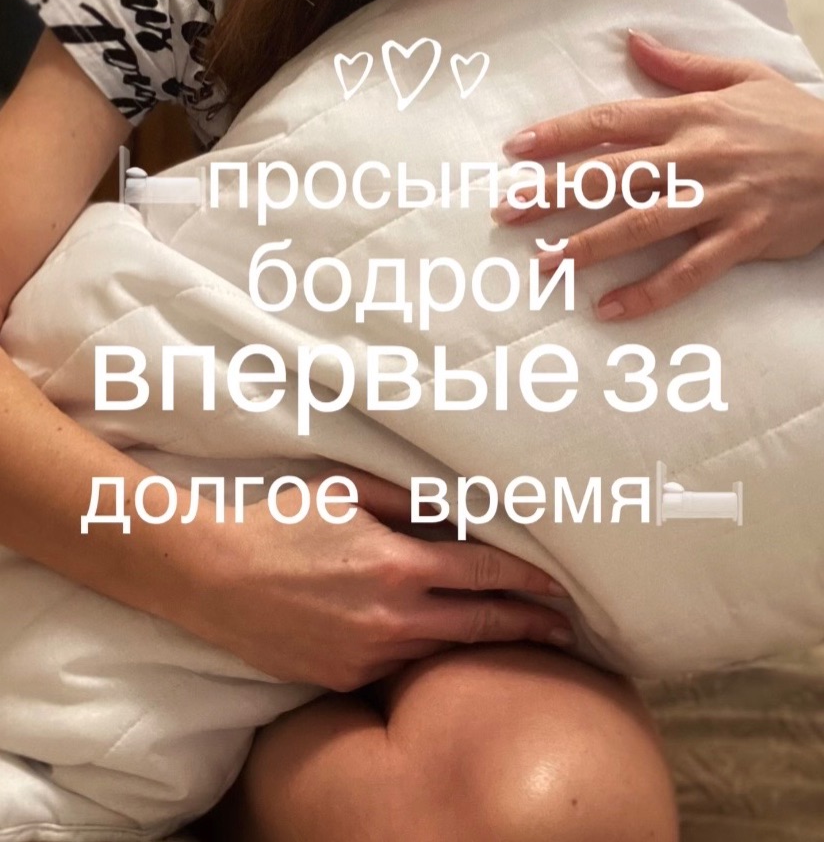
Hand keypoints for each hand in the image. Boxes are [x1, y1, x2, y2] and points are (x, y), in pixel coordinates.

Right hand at [181, 465, 571, 690]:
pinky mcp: (344, 679)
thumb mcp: (348, 491)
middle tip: (564, 628)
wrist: (215, 578)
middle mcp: (390, 618)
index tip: (557, 585)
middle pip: (479, 626)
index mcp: (396, 565)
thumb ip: (408, 500)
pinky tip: (440, 643)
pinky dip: (426, 651)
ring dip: (481, 642)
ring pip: (443, 651)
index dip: (526, 579)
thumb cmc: (281, 522)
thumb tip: (456, 508)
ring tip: (516, 634)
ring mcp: (368, 655)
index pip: (482, 574)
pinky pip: (399, 665)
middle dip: (527, 625)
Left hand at [494, 30, 823, 320]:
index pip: (609, 122)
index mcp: (688, 115)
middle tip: (507, 212)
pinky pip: (689, 271)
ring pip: (642, 225)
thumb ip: (680, 66)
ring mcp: (718, 201)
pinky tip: (611, 310)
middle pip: (612, 176)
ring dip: (590, 246)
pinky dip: (649, 293)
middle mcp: (695, 157)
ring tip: (545, 265)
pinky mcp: (742, 239)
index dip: (559, 135)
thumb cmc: (792, 117)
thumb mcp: (740, 76)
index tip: (515, 150)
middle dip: (555, 193)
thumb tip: (632, 41)